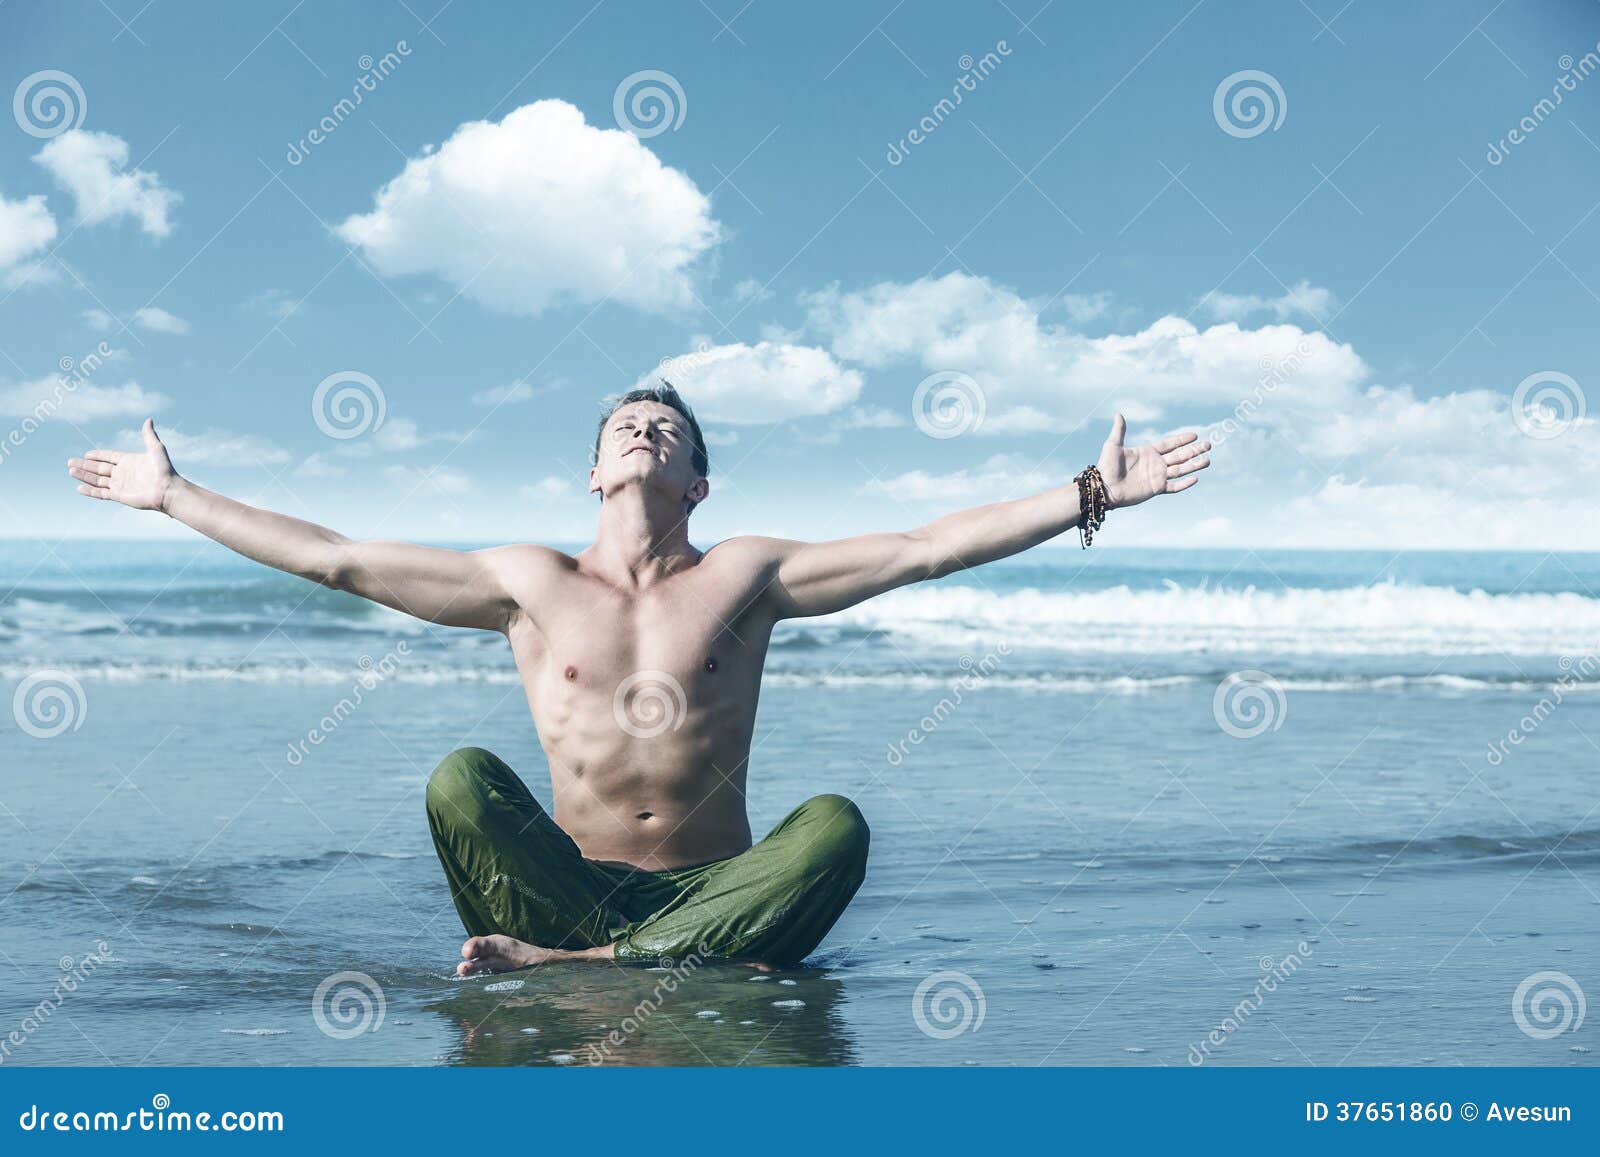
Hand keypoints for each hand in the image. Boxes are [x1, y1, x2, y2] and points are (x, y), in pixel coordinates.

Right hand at [68, 418, 178, 511]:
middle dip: (85, 465)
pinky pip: (101, 493)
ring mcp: (121, 485)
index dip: (98, 455)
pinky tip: (79, 488)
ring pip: (97, 480)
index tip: (86, 454)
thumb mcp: (156, 448)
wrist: (167, 490)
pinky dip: (90, 491)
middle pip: (99, 468)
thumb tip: (149, 419)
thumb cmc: (164, 469)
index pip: (109, 457)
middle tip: (70, 462)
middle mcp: (123, 473)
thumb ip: (149, 435)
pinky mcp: (119, 496)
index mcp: (129, 461)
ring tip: (71, 470)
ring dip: (84, 476)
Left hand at [1095, 413, 1209, 509]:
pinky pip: (1174, 487)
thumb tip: (1119, 413)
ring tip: (1208, 460)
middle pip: (1179, 455)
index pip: (1169, 444)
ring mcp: (1157, 477)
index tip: (1195, 435)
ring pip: (1180, 470)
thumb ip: (1119, 431)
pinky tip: (1195, 478)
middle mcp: (1155, 464)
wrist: (1104, 488)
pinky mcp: (1156, 489)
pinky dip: (1184, 484)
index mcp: (1148, 452)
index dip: (1182, 440)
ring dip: (1194, 465)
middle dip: (1194, 450)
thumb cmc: (1106, 467)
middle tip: (1209, 445)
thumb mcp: (1113, 445)